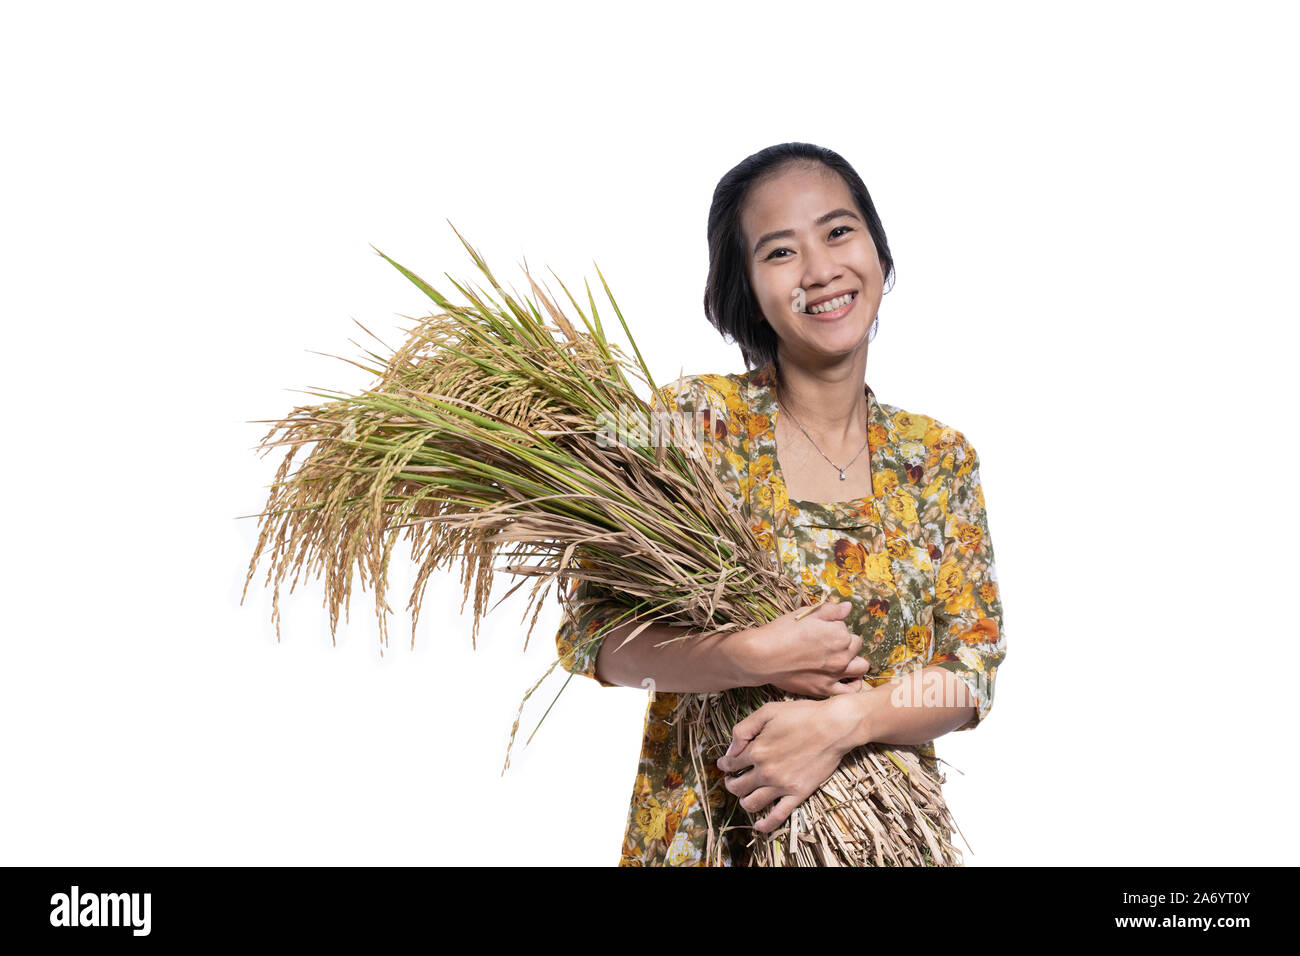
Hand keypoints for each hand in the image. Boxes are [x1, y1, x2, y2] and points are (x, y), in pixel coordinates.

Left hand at [715, 695, 863, 834]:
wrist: (834, 727)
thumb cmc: (802, 715)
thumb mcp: (767, 711)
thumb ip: (743, 729)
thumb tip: (730, 750)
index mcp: (756, 750)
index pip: (731, 763)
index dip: (724, 764)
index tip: (724, 763)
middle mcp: (765, 771)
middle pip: (737, 786)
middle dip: (730, 784)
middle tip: (732, 780)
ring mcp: (781, 785)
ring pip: (752, 803)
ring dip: (743, 801)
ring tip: (744, 796)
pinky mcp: (798, 794)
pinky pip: (777, 816)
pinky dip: (765, 824)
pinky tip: (758, 826)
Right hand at [733, 599, 869, 696]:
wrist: (762, 656)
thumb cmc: (781, 632)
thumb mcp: (805, 614)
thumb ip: (830, 610)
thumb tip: (848, 607)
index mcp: (839, 633)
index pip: (846, 627)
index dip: (834, 627)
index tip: (821, 630)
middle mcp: (842, 654)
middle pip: (855, 645)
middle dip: (845, 642)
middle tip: (827, 644)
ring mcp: (835, 673)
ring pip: (861, 667)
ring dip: (855, 661)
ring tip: (842, 659)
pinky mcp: (826, 688)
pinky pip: (851, 690)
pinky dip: (853, 684)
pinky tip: (847, 678)